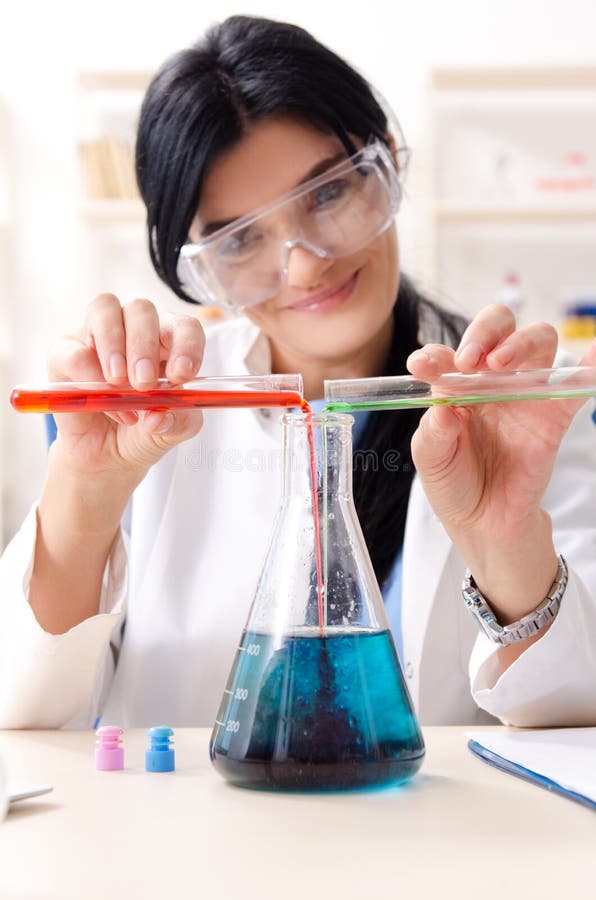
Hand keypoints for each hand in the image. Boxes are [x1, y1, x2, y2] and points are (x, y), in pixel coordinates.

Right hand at [47, 293, 204, 484]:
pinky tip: (104, 402)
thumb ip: (177, 421)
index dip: (186, 345)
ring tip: (119, 383)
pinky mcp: (65, 354)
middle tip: (144, 383)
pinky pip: (74, 350)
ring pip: (105, 309)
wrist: (109, 456)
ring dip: (114, 344)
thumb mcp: (173, 431)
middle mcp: (134, 330)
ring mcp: (97, 336)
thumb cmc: (146, 431)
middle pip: (141, 309)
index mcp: (169, 342)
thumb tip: (158, 416)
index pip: (183, 326)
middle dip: (144, 344)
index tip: (181, 375)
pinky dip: (90, 376)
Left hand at [407, 303, 595, 624]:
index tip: (422, 367)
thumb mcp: (430, 461)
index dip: (434, 354)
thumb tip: (443, 406)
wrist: (486, 523)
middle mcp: (490, 380)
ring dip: (520, 343)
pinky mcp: (553, 415)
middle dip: (484, 333)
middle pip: (498, 329)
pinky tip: (592, 354)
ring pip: (537, 343)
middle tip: (469, 361)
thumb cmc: (454, 484)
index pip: (447, 354)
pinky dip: (589, 365)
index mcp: (454, 385)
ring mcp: (524, 393)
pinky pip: (575, 384)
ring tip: (500, 364)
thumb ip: (434, 433)